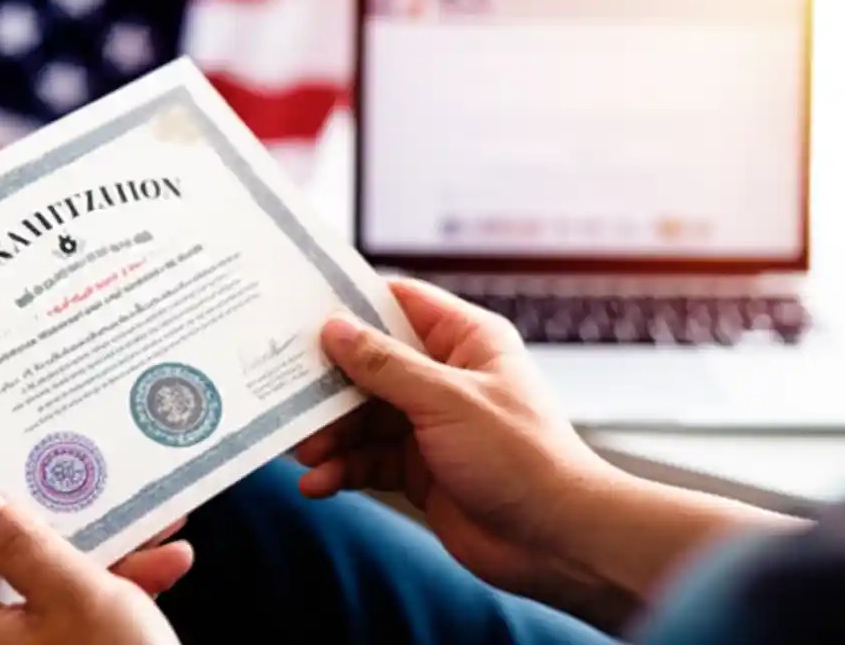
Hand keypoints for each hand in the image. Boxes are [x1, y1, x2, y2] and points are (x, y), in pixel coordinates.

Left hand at [0, 488, 186, 644]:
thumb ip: (27, 542)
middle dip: (79, 538)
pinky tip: (168, 573)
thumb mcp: (79, 593)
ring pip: (58, 597)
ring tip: (165, 541)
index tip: (35, 483)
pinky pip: (81, 626)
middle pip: (16, 573)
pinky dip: (120, 601)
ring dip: (114, 565)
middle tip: (114, 506)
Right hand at [296, 278, 609, 596]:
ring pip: (361, 416)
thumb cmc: (523, 459)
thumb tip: (335, 329)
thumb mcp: (447, 400)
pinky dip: (341, 469)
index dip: (353, 303)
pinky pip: (366, 459)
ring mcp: (429, 424)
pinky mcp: (418, 468)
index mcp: (466, 341)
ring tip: (305, 450)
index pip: (400, 303)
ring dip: (330, 434)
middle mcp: (445, 377)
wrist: (556, 542)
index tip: (303, 309)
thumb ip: (385, 365)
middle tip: (287, 393)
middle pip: (369, 364)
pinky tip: (319, 482)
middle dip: (329, 384)